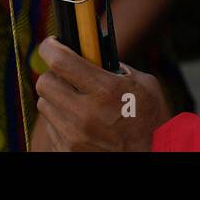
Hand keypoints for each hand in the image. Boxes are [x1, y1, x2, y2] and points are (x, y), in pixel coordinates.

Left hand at [33, 37, 171, 150]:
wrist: (154, 155)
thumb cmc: (151, 118)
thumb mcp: (142, 83)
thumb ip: (114, 66)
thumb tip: (89, 51)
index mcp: (105, 91)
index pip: (61, 61)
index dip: (50, 47)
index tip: (51, 44)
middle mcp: (84, 114)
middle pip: (45, 82)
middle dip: (53, 73)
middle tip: (66, 74)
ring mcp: (73, 136)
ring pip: (45, 104)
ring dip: (57, 98)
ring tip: (77, 100)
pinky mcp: (67, 151)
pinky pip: (51, 126)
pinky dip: (61, 120)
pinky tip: (81, 121)